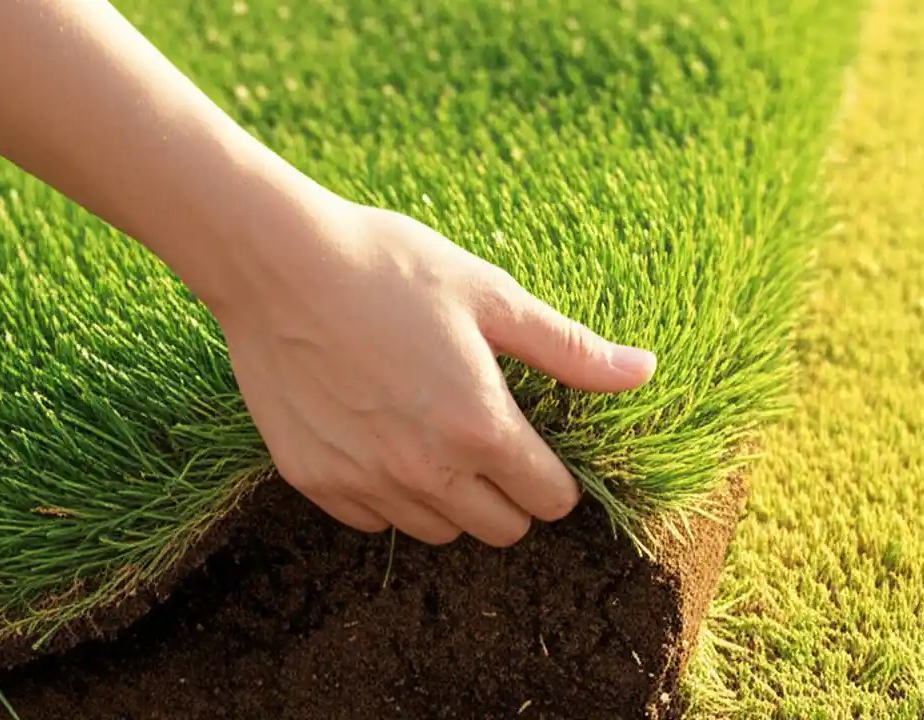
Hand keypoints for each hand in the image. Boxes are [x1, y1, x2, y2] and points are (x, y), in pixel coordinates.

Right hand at [210, 198, 656, 546]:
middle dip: (511, 494)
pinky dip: (389, 494)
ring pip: (438, 531)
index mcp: (481, 429)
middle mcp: (426, 472)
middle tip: (491, 441)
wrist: (279, 263)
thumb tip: (644, 372)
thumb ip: (570, 350)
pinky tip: (381, 438)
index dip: (556, 475)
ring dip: (451, 499)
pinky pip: (375, 520)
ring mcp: (366, 483)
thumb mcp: (493, 298)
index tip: (540, 446)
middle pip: (501, 531)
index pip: (550, 501)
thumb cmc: (393, 269)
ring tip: (434, 434)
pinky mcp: (315, 482)